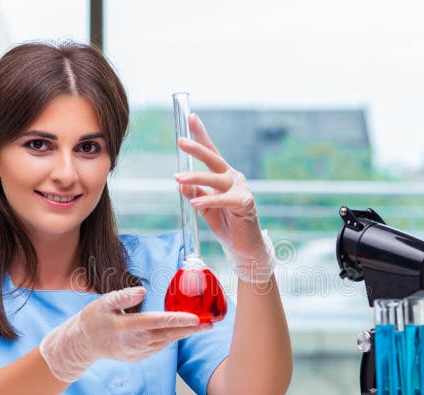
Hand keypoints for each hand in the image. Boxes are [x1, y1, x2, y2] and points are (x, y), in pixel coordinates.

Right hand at [39, 286, 208, 382]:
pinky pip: (159, 348)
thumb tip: (142, 291)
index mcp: (126, 327)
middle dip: (190, 330)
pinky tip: (183, 332)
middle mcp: (134, 343)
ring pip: (166, 343)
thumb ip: (123, 296)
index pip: (156, 322)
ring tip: (202, 327)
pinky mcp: (139, 358)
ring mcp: (137, 353)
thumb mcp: (103, 303)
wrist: (83, 344)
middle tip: (209, 324)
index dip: (177, 320)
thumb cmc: (94, 319)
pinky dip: (172, 340)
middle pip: (167, 335)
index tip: (195, 319)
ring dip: (184, 335)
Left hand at [175, 114, 274, 282]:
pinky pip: (223, 200)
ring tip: (178, 178)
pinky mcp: (245, 203)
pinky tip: (195, 202)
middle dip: (197, 149)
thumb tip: (179, 182)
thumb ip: (193, 192)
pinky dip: (208, 200)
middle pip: (214, 159)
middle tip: (180, 141)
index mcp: (223, 175)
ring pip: (216, 179)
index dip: (201, 135)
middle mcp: (233, 178)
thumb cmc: (225, 224)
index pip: (211, 152)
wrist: (242, 247)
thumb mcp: (203, 206)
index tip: (191, 117)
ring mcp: (241, 189)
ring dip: (195, 178)